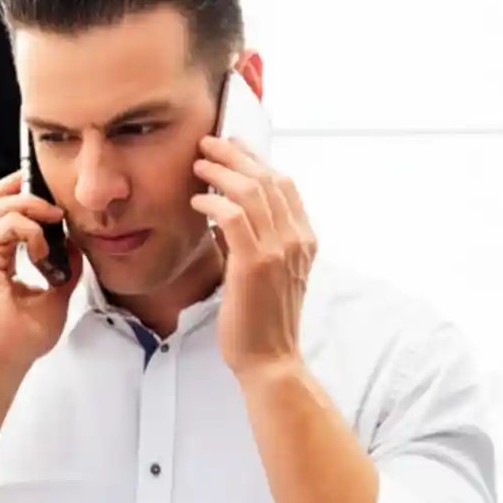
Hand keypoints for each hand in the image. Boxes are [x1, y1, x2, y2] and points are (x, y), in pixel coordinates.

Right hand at [0, 172, 83, 375]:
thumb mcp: (56, 296)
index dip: (27, 196)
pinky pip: (4, 226)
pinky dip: (27, 228)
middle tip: (51, 187)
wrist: (5, 363)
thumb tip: (78, 245)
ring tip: (54, 216)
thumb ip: (65, 268)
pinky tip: (42, 248)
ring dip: (29, 204)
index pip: (6, 213)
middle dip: (20, 184)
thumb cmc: (23, 338)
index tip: (56, 198)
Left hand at [190, 135, 316, 384]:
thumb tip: (227, 211)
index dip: (257, 158)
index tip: (232, 145)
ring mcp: (280, 251)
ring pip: (251, 191)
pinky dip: (213, 201)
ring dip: (221, 171)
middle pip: (268, 178)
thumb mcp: (268, 272)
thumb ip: (255, 239)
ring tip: (197, 163)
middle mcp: (298, 239)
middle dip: (236, 154)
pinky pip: (233, 216)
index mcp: (305, 239)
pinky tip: (197, 200)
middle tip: (208, 142)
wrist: (270, 360)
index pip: (284, 183)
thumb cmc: (261, 319)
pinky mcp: (255, 264)